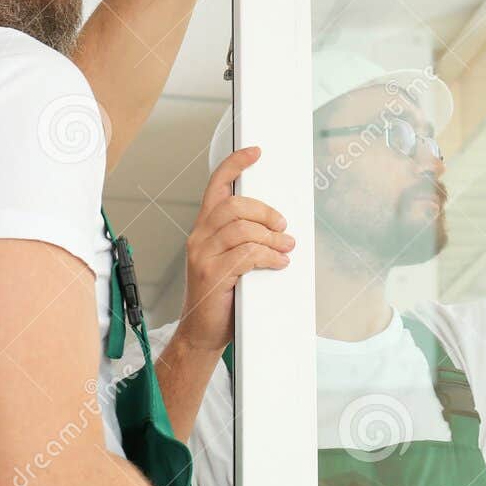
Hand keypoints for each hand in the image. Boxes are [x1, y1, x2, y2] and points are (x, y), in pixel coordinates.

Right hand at [178, 146, 294, 353]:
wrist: (203, 332)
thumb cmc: (221, 297)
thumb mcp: (231, 261)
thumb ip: (247, 241)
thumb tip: (281, 229)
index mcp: (204, 229)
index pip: (216, 186)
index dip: (235, 164)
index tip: (255, 152)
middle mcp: (199, 237)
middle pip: (235, 205)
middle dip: (266, 212)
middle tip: (283, 226)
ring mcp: (203, 255)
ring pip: (242, 229)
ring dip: (272, 237)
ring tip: (285, 248)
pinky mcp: (212, 274)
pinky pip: (246, 255)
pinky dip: (268, 257)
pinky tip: (278, 263)